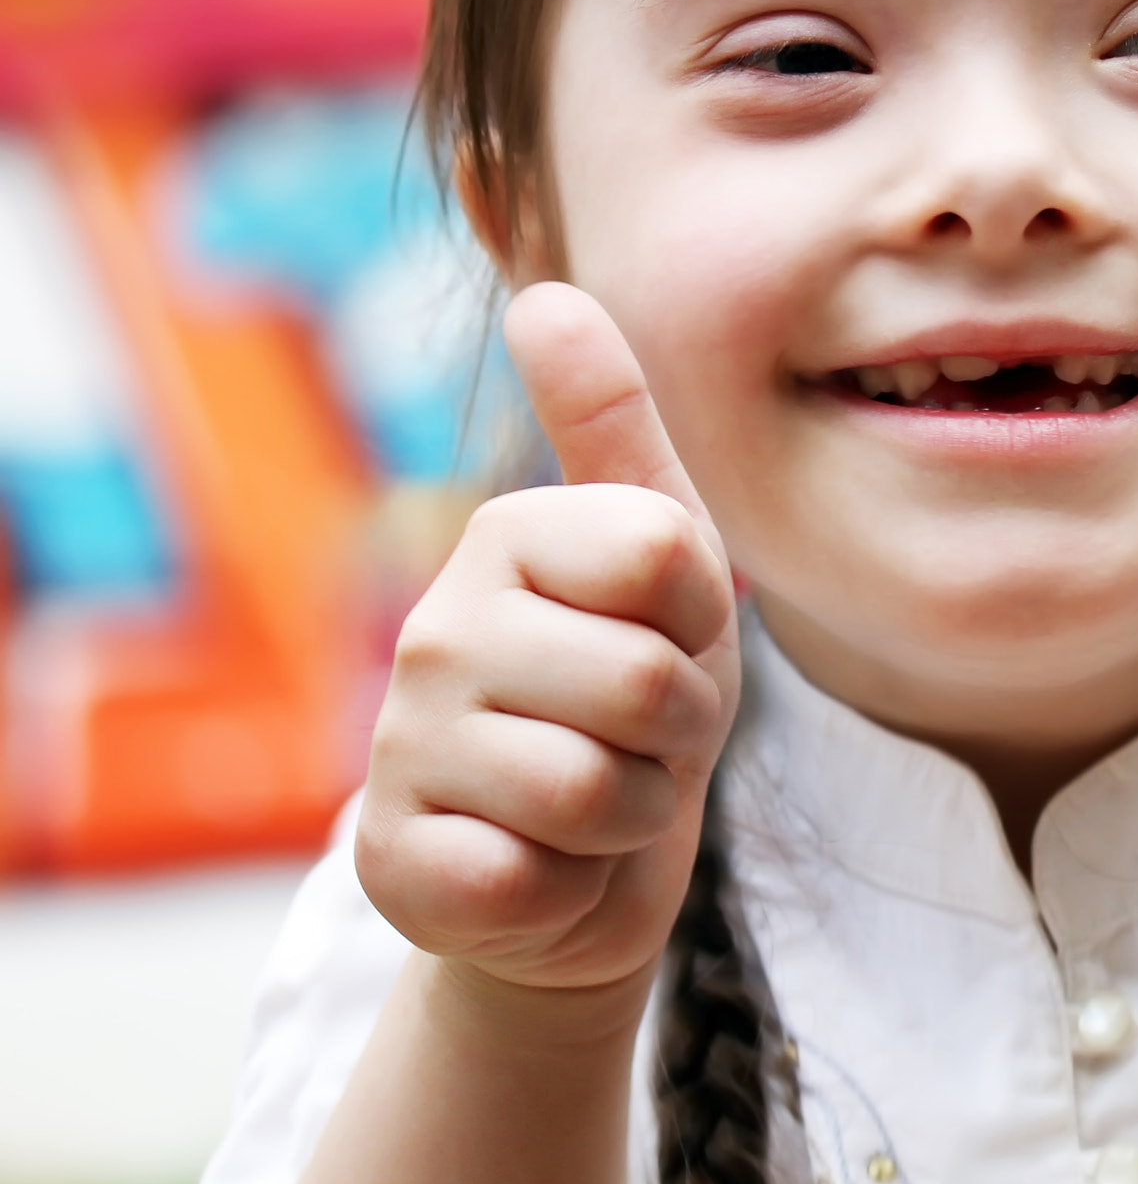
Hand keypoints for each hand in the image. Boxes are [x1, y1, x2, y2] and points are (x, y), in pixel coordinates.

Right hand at [355, 282, 739, 995]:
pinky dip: (569, 890)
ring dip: (633, 816)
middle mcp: (434, 628)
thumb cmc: (637, 695)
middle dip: (681, 733)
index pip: (668, 555)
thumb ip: (613, 424)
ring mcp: (398, 748)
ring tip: (596, 802)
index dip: (703, 616)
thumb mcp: (662, 555)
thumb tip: (545, 293)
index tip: (670, 633)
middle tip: (639, 738)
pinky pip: (532, 883)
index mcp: (507, 535)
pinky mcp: (388, 865)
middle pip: (645, 682)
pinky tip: (540, 868)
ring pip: (596, 792)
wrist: (588, 862)